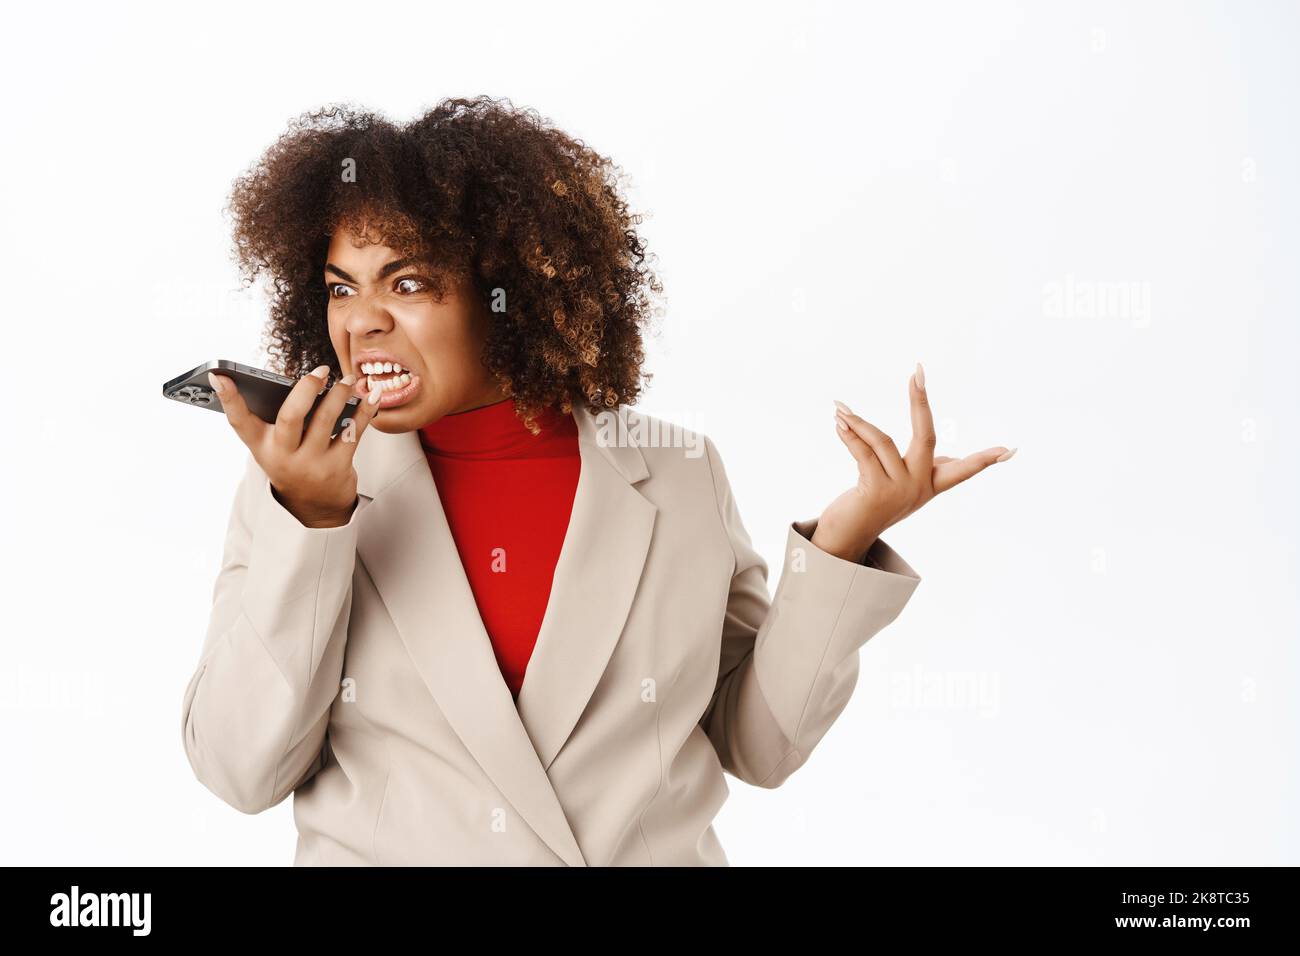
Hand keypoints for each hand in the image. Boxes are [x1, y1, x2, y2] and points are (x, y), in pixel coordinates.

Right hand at [209, 364, 383, 527]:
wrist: (314, 507)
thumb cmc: (293, 462)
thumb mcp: (275, 445)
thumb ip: (277, 417)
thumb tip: (301, 379)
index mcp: (260, 445)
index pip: (239, 421)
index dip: (228, 398)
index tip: (218, 375)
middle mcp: (282, 455)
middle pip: (290, 417)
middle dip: (306, 390)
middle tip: (321, 370)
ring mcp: (310, 463)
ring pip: (325, 421)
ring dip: (339, 395)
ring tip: (346, 379)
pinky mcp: (336, 468)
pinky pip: (353, 433)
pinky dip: (364, 411)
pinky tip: (371, 395)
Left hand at [810, 363, 1014, 562]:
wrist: (846, 538)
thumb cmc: (876, 505)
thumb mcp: (906, 488)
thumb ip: (928, 470)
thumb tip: (950, 458)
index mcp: (930, 485)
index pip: (965, 469)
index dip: (986, 459)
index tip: (1011, 451)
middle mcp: (918, 487)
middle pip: (926, 436)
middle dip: (920, 402)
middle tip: (917, 373)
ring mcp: (898, 490)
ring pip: (882, 442)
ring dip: (859, 423)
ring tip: (840, 409)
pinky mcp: (875, 493)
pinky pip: (864, 454)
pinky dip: (850, 436)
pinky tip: (839, 422)